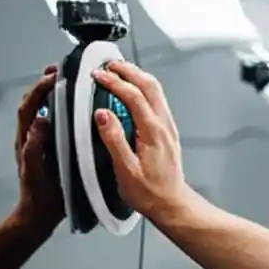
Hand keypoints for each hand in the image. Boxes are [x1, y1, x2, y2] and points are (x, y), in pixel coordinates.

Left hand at [12, 64, 64, 231]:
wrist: (39, 216)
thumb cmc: (37, 196)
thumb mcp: (35, 171)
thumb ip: (34, 146)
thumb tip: (40, 119)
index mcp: (26, 139)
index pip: (29, 106)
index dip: (40, 88)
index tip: (55, 76)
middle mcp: (30, 137)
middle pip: (32, 102)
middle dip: (43, 83)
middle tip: (60, 69)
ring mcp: (38, 142)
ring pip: (41, 110)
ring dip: (50, 93)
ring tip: (66, 80)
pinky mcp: (48, 149)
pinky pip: (52, 122)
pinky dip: (59, 109)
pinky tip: (74, 107)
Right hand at [91, 60, 192, 220]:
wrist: (171, 204)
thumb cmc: (149, 192)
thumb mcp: (125, 169)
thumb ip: (113, 139)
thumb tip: (102, 114)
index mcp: (152, 132)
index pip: (133, 96)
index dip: (114, 82)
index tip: (97, 76)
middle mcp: (163, 125)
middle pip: (149, 85)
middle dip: (128, 70)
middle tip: (108, 64)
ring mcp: (167, 126)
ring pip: (155, 90)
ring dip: (136, 76)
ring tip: (118, 71)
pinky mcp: (166, 131)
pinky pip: (156, 100)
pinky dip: (142, 87)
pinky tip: (132, 91)